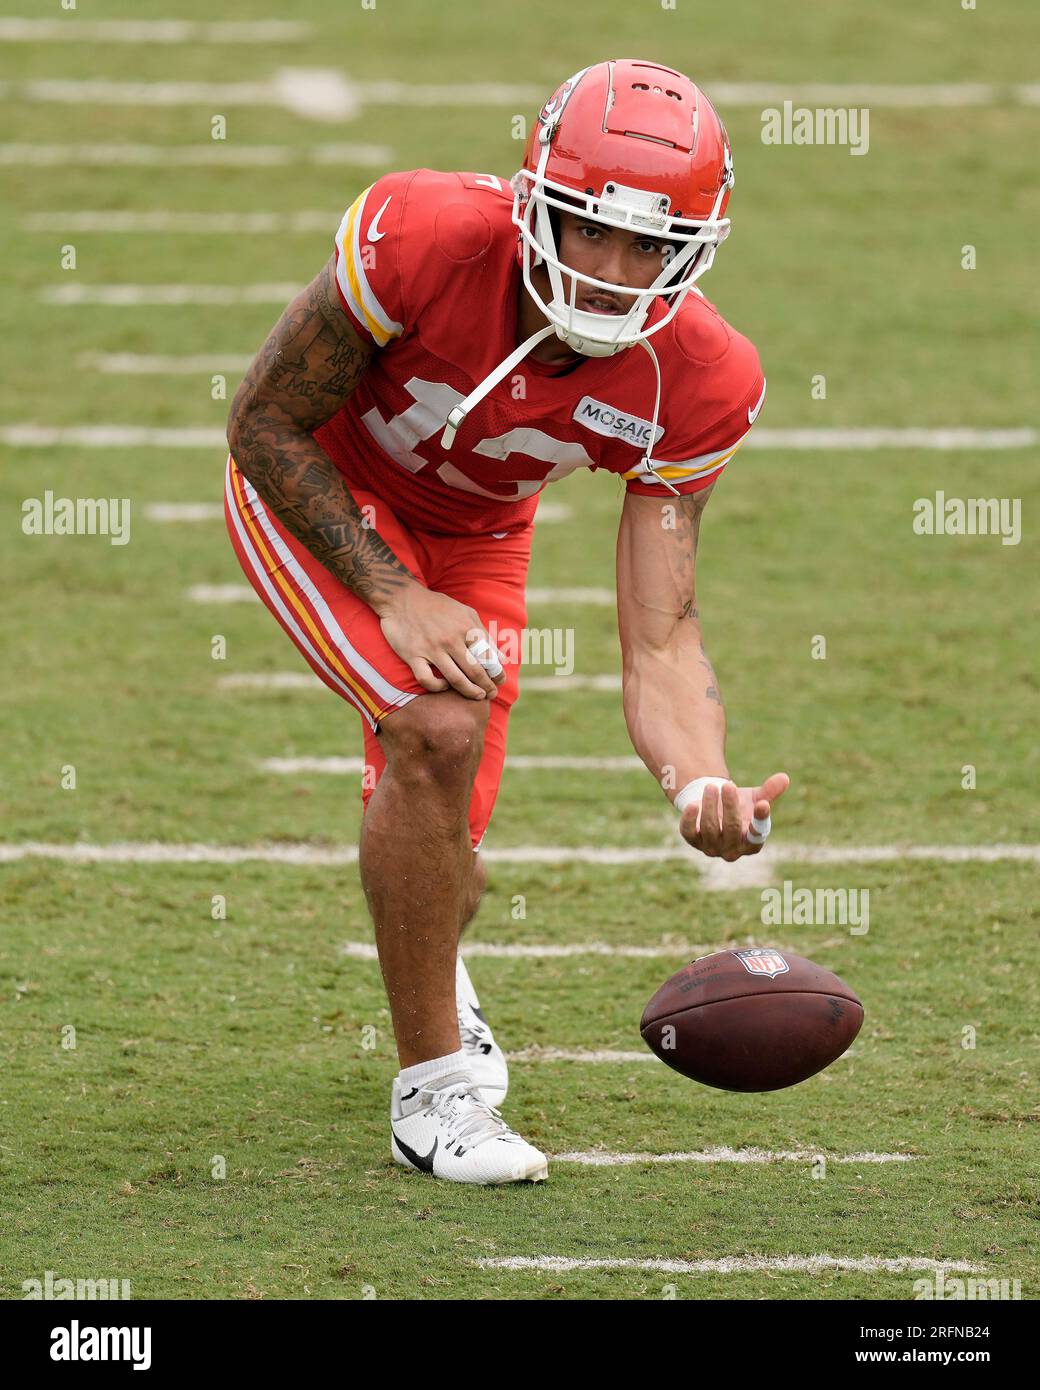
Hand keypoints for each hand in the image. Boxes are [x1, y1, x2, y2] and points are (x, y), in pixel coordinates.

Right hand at [379, 582, 503, 699]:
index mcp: (466, 628)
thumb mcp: (466, 613)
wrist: (402, 598)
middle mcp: (451, 640)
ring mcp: (431, 649)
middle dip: (487, 686)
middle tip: (491, 694)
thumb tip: (500, 657)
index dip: (497, 673)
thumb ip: (483, 634)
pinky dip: (438, 687)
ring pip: (456, 679)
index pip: (488, 657)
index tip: (500, 682)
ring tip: (477, 696)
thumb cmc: (437, 606)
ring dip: (470, 691)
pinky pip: (427, 680)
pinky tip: (444, 686)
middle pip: (475, 672)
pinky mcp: (413, 656)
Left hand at [679, 773, 789, 859]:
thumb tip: (784, 778)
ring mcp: (711, 847)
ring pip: (710, 828)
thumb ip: (769, 791)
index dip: (760, 819)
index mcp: (752, 843)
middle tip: (728, 785)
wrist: (715, 810)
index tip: (762, 803)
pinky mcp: (693, 841)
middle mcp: (732, 850)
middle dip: (730, 806)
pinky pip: (689, 832)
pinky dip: (689, 819)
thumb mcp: (755, 798)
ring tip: (711, 786)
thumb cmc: (740, 807)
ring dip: (710, 806)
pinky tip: (692, 804)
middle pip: (732, 829)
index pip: (758, 835)